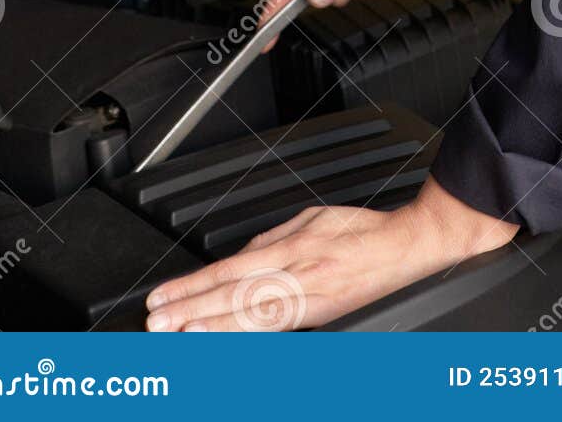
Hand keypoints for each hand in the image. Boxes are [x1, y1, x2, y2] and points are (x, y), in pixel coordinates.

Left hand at [143, 174, 518, 330]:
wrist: (404, 248)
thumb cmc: (360, 230)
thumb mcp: (309, 218)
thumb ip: (271, 239)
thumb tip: (239, 259)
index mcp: (291, 247)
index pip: (231, 270)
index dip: (194, 287)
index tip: (165, 298)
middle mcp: (297, 276)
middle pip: (234, 298)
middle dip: (191, 312)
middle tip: (157, 324)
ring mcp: (310, 301)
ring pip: (252, 319)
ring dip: (212, 329)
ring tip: (181, 337)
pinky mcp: (321, 317)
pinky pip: (277, 329)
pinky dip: (247, 338)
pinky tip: (226, 344)